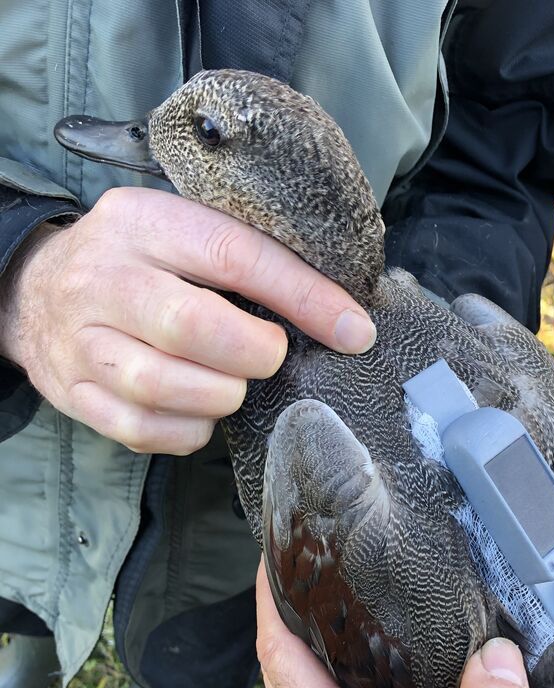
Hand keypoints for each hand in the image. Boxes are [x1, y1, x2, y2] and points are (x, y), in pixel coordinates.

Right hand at [0, 187, 374, 454]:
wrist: (33, 291)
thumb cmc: (135, 263)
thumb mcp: (181, 232)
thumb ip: (247, 258)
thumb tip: (342, 315)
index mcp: (143, 223)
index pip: (234, 255)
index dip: (301, 297)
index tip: (352, 330)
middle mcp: (104, 278)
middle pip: (190, 327)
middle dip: (252, 355)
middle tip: (269, 356)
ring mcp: (82, 341)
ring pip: (161, 386)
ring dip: (220, 396)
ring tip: (232, 384)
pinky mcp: (74, 393)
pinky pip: (140, 429)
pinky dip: (186, 430)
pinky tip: (197, 411)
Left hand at [256, 564, 541, 687]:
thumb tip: (497, 656)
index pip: (281, 658)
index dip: (270, 598)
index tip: (277, 547)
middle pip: (288, 665)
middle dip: (290, 604)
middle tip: (316, 549)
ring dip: (316, 636)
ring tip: (348, 585)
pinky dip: (350, 672)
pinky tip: (389, 659)